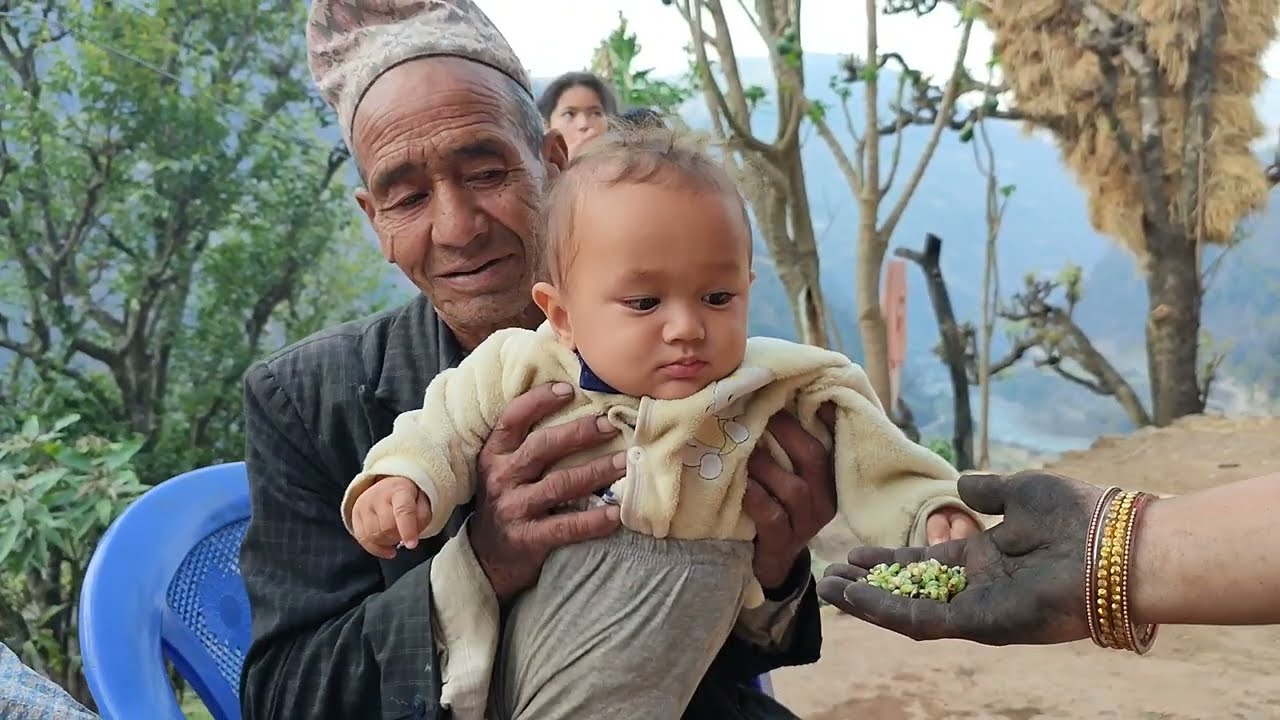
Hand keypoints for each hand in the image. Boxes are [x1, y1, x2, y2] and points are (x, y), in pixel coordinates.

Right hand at [350, 476, 430, 559]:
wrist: (389, 485)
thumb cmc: (410, 495)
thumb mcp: (423, 500)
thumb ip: (423, 517)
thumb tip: (412, 535)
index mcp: (399, 489)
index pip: (402, 511)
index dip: (408, 530)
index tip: (412, 545)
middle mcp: (378, 495)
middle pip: (387, 528)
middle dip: (400, 536)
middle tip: (407, 532)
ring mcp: (363, 505)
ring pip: (375, 536)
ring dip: (389, 542)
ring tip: (397, 534)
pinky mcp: (355, 515)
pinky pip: (363, 540)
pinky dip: (378, 549)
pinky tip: (389, 550)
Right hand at [470, 382, 624, 602]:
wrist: (486, 557)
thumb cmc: (506, 502)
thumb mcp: (504, 469)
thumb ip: (527, 444)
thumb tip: (576, 409)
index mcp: (494, 455)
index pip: (512, 419)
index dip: (539, 400)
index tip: (569, 389)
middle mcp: (501, 477)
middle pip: (542, 447)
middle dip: (579, 433)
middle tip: (610, 426)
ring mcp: (514, 508)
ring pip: (560, 484)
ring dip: (595, 471)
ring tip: (623, 463)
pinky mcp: (528, 538)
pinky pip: (566, 526)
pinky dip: (593, 520)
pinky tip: (616, 513)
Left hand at [744, 404, 837, 589]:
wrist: (767, 565)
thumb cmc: (774, 509)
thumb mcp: (785, 478)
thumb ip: (785, 449)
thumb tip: (771, 399)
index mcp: (828, 481)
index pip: (829, 441)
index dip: (820, 415)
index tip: (799, 388)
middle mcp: (823, 502)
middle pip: (813, 458)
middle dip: (787, 431)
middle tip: (761, 410)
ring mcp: (805, 526)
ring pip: (793, 488)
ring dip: (765, 464)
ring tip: (742, 448)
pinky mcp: (782, 544)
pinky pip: (772, 516)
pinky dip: (755, 497)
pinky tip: (739, 484)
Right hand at [816, 471, 1101, 645]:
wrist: (1120, 548)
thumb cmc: (1081, 515)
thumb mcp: (1022, 493)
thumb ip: (987, 492)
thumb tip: (961, 486)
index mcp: (988, 557)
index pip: (926, 562)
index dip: (888, 559)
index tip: (854, 553)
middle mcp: (979, 587)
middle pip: (910, 589)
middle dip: (868, 584)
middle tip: (830, 577)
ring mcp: (978, 608)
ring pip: (908, 610)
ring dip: (867, 601)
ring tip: (829, 590)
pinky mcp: (981, 624)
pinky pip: (923, 620)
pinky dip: (886, 610)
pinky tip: (855, 598)